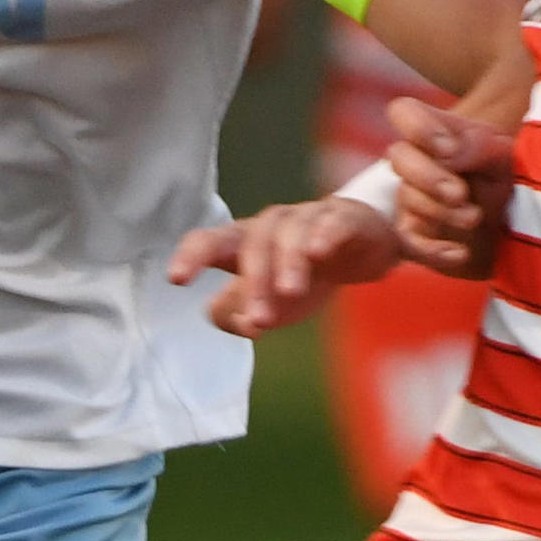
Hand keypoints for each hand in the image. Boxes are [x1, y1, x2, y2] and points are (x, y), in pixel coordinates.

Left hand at [168, 195, 404, 335]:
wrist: (363, 251)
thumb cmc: (302, 277)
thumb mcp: (268, 304)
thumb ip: (241, 314)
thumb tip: (242, 322)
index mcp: (243, 244)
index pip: (209, 243)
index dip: (191, 257)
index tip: (177, 279)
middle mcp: (271, 225)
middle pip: (254, 245)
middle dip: (254, 281)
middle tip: (260, 319)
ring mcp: (309, 217)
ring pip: (291, 235)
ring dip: (288, 263)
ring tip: (291, 292)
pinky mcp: (345, 219)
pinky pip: (332, 222)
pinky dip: (324, 234)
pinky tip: (319, 252)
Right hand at [388, 101, 516, 275]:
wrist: (519, 224)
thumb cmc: (508, 178)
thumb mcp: (504, 155)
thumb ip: (479, 146)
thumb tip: (449, 155)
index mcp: (436, 133)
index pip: (404, 112)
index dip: (417, 127)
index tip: (449, 149)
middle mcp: (418, 162)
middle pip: (399, 156)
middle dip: (429, 176)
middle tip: (459, 193)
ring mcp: (413, 198)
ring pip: (408, 198)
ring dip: (441, 210)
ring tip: (474, 217)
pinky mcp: (418, 234)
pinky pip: (408, 242)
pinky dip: (431, 250)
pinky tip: (459, 253)